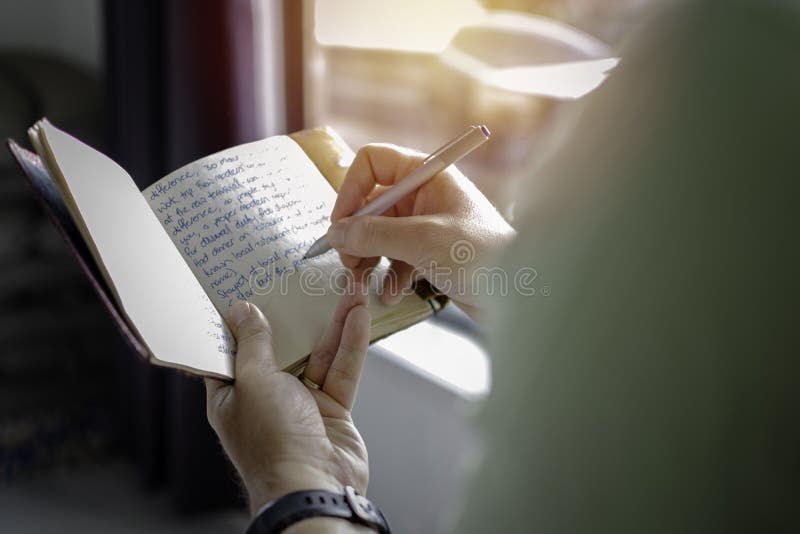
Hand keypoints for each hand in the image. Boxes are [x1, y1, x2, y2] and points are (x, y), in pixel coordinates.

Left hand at [205, 285, 370, 517]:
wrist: (313, 487)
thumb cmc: (272, 440)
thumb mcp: (253, 382)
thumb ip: (253, 343)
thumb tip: (243, 310)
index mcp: (234, 395)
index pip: (235, 350)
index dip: (243, 319)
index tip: (251, 287)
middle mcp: (266, 397)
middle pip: (282, 347)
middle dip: (298, 316)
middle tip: (309, 281)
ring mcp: (302, 404)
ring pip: (319, 355)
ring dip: (335, 323)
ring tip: (351, 289)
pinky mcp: (333, 409)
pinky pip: (342, 370)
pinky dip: (351, 344)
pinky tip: (359, 317)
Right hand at [327, 143, 514, 316]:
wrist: (520, 294)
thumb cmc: (480, 257)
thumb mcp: (420, 241)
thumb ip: (373, 234)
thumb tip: (336, 232)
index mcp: (429, 175)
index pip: (374, 162)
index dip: (352, 190)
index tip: (341, 224)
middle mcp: (427, 194)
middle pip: (373, 203)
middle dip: (357, 233)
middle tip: (348, 261)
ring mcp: (430, 224)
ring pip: (382, 233)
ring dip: (369, 258)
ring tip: (362, 282)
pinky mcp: (433, 252)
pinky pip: (399, 257)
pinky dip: (391, 275)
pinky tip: (391, 295)